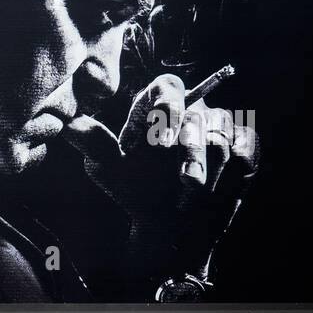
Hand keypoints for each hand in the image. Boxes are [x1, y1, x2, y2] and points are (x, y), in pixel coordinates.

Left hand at [62, 73, 258, 286]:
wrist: (167, 224)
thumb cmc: (135, 189)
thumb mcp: (107, 169)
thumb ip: (94, 144)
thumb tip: (69, 126)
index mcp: (156, 105)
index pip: (168, 88)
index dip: (168, 106)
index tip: (162, 138)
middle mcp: (190, 110)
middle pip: (198, 117)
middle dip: (191, 153)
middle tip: (185, 181)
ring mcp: (220, 126)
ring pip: (221, 139)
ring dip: (206, 171)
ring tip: (189, 194)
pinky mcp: (243, 146)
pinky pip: (243, 151)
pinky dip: (228, 175)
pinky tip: (214, 191)